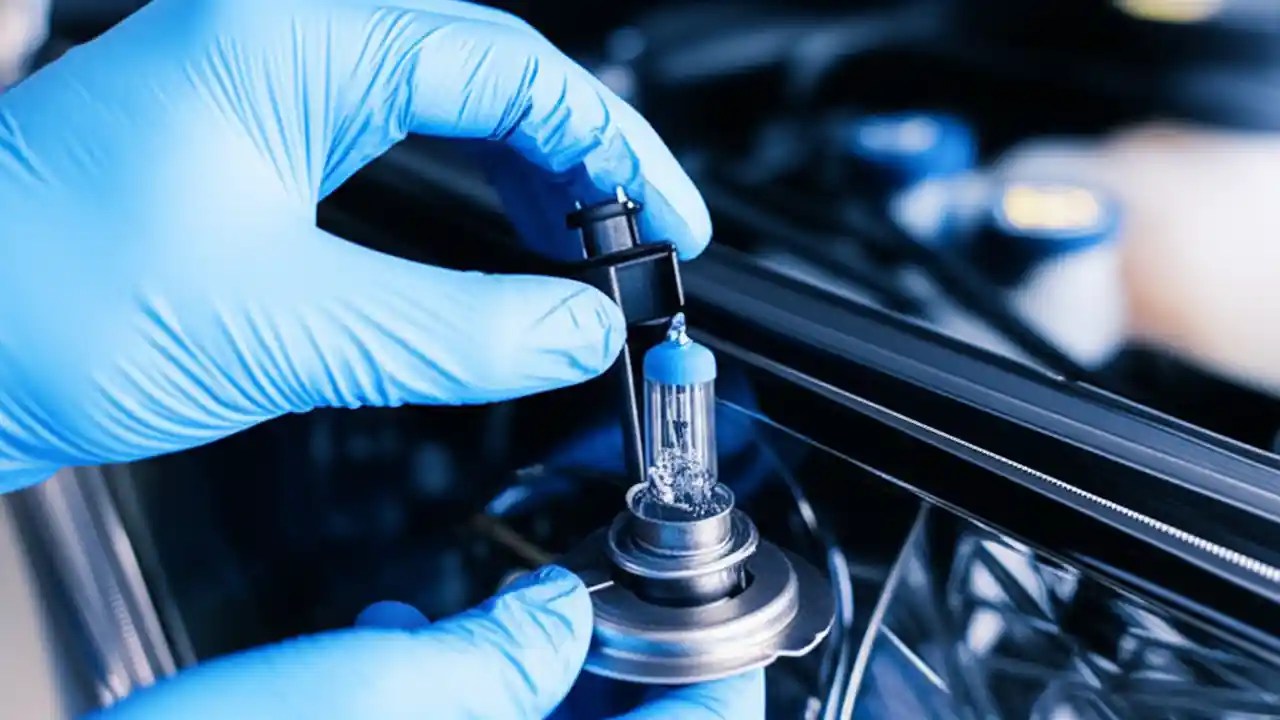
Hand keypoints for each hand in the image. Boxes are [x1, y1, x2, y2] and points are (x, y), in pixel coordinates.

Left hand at [0, 0, 710, 491]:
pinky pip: (403, 156)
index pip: (510, 70)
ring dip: (534, 186)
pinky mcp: (263, 152)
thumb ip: (460, 332)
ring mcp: (273, 93)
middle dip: (586, 164)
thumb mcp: (285, 325)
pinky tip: (507, 254)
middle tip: (648, 248)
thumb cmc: (36, 303)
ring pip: (453, 113)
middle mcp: (286, 43)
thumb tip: (579, 333)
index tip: (672, 226)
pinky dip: (471, 207)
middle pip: (493, 76)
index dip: (613, 150)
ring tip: (593, 259)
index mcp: (292, 37)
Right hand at [88, 566, 763, 719]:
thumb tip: (558, 611)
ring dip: (533, 666)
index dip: (723, 665)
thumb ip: (506, 647)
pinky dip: (462, 693)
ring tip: (510, 599)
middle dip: (619, 655)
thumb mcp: (397, 691)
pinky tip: (409, 637)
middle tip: (614, 588)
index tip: (726, 609)